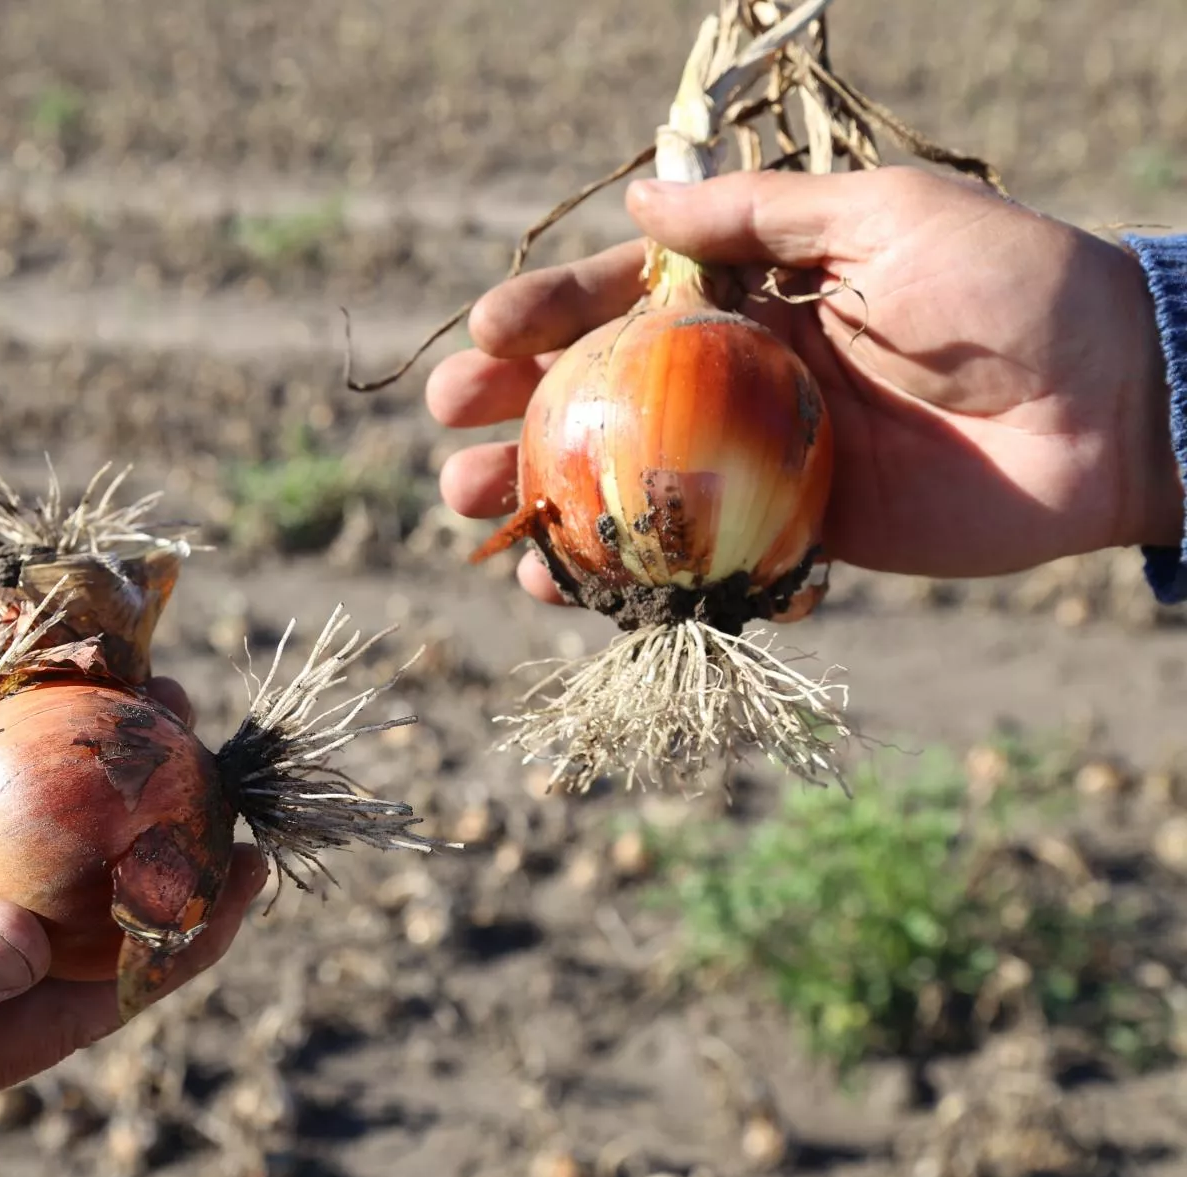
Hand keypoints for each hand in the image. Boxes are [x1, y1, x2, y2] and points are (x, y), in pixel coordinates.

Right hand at [428, 167, 1180, 601]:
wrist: (1117, 407)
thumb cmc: (1009, 288)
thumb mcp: (883, 218)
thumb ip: (760, 217)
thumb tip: (639, 200)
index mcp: (759, 298)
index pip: (624, 303)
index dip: (547, 315)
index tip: (485, 334)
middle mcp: (744, 383)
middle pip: (601, 402)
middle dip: (516, 416)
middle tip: (451, 435)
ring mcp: (763, 468)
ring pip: (628, 490)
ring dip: (545, 504)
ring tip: (480, 516)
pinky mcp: (798, 542)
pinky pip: (693, 563)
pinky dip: (627, 578)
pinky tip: (568, 584)